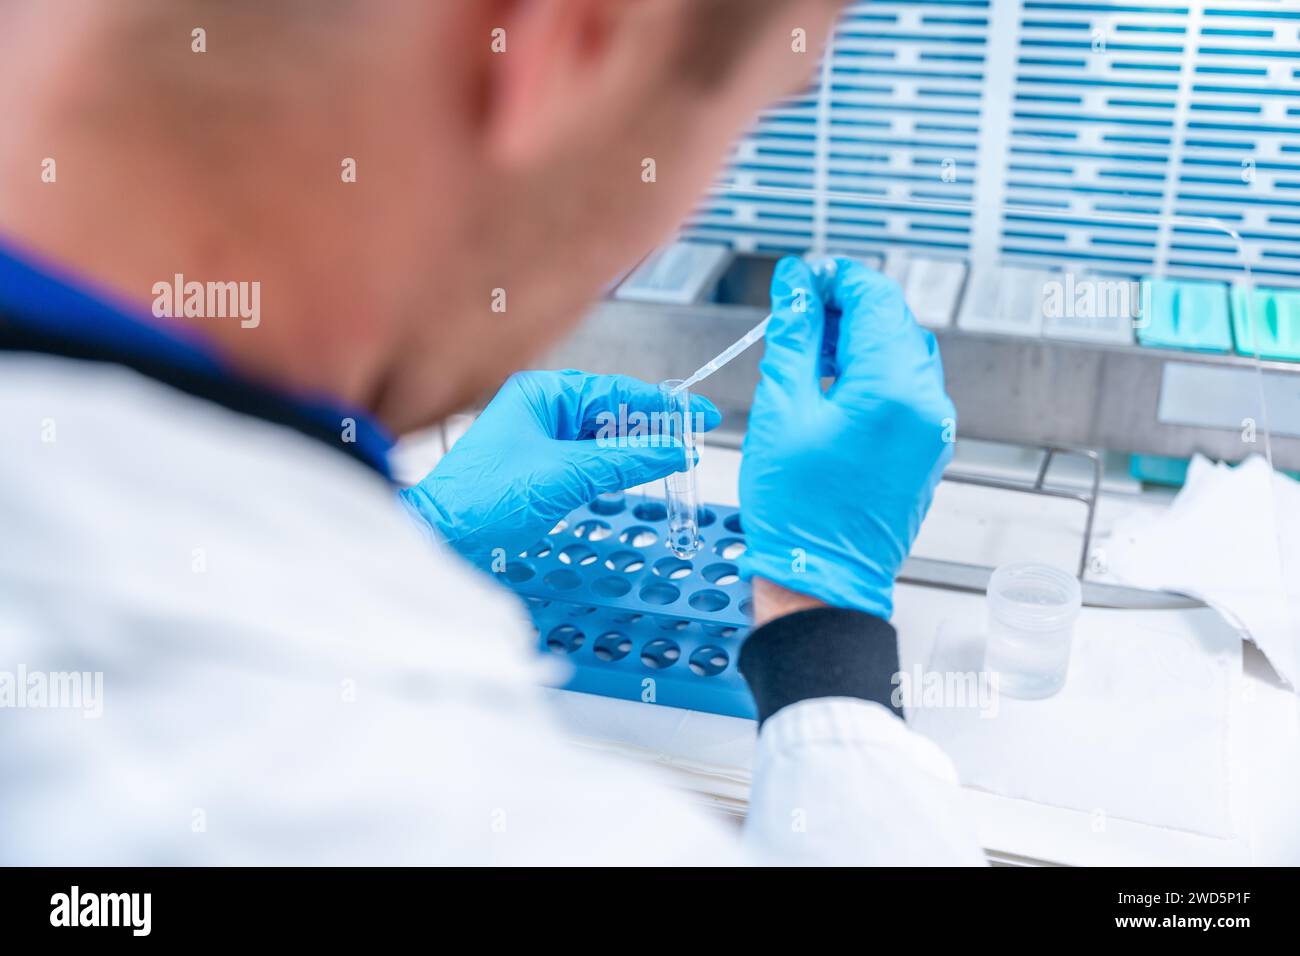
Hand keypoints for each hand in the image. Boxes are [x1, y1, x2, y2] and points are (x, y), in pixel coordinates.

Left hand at [402, 370, 720, 568]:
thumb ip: (625, 461)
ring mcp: (538, 438)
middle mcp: (540, 408)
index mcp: (542, 393)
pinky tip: (636, 474)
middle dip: (652, 426)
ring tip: (674, 458)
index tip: (701, 414)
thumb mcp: (566, 476)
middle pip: (611, 411)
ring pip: (601, 437)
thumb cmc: (485, 500)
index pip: (617, 391)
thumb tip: (674, 450)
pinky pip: (587, 459)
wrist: (441, 538)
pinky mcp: (538, 468)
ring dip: (635, 449)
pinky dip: (614, 467)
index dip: (664, 405)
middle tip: (694, 439)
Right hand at [739, 256, 954, 620]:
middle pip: (894, 321)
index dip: (834, 278)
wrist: (821, 579)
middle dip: (846, 307)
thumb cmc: (797, 509)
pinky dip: (873, 374)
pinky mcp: (927, 448)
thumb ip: (794, 336)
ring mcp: (934, 428)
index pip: (875, 299)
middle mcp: (927, 403)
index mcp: (894, 388)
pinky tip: (833, 387)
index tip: (799, 279)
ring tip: (809, 354)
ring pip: (903, 353)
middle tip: (797, 313)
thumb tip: (796, 285)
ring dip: (860, 339)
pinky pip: (908, 389)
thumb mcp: (782, 409)